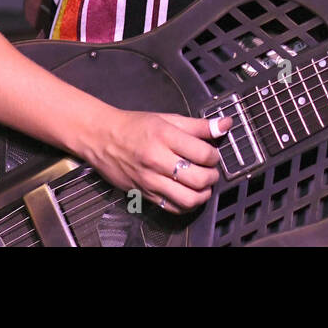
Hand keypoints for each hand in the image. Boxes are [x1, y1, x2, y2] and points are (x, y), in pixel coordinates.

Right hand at [81, 109, 230, 212]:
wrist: (102, 138)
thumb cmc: (135, 126)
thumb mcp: (168, 118)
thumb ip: (199, 125)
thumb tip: (225, 125)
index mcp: (165, 137)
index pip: (204, 154)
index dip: (215, 155)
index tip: (212, 154)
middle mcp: (157, 160)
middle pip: (199, 179)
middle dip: (212, 176)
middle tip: (211, 170)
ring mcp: (150, 180)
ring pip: (188, 199)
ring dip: (203, 194)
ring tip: (203, 185)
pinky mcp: (144, 194)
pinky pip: (172, 208)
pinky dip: (186, 205)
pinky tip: (188, 194)